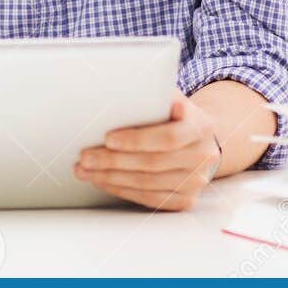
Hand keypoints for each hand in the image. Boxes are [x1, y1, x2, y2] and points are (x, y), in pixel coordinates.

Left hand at [75, 92, 219, 211]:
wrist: (198, 139)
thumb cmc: (173, 114)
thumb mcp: (169, 98)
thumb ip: (152, 95)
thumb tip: (119, 88)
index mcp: (200, 128)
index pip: (167, 138)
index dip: (136, 140)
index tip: (108, 139)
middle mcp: (202, 157)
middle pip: (153, 163)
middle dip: (113, 161)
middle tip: (85, 157)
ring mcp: (196, 181)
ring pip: (148, 184)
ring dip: (111, 178)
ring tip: (85, 170)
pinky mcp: (185, 199)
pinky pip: (150, 199)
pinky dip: (122, 190)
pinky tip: (103, 181)